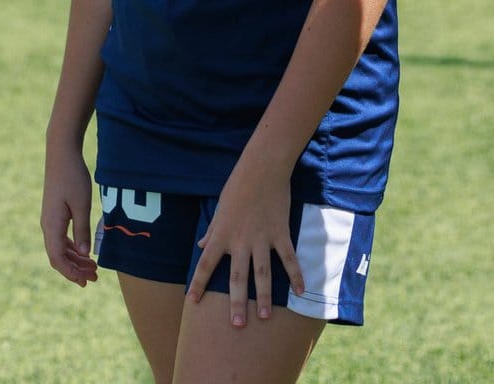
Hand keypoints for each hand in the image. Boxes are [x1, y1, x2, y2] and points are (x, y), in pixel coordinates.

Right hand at [41, 147, 99, 287]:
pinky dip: (72, 249)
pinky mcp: (55, 214)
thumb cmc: (73, 176)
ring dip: (75, 260)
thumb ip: (82, 230)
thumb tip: (83, 255)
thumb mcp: (82, 204)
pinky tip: (85, 252)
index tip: (85, 282)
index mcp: (52, 225)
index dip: (70, 273)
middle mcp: (48, 225)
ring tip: (93, 268)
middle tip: (95, 278)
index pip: (57, 258)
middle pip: (58, 256)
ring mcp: (50, 219)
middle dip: (75, 270)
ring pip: (60, 248)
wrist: (61, 153)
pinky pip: (61, 238)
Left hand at [186, 151, 302, 326]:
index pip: (205, 264)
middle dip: (236, 302)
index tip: (192, 303)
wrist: (262, 168)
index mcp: (221, 234)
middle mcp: (240, 241)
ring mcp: (262, 239)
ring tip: (265, 317)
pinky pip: (289, 258)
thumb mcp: (220, 209)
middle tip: (236, 325)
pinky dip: (296, 275)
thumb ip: (212, 230)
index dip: (198, 284)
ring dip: (264, 297)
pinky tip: (301, 291)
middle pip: (237, 277)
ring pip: (263, 274)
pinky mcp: (280, 233)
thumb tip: (201, 244)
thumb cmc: (237, 187)